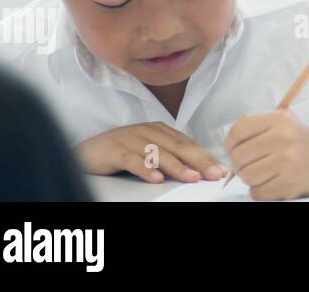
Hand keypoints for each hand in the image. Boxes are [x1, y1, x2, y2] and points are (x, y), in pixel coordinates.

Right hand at [76, 122, 228, 183]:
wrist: (87, 150)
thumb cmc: (123, 151)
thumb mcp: (150, 151)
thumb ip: (171, 156)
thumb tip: (199, 168)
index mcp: (161, 130)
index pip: (189, 144)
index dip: (206, 157)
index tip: (221, 170)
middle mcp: (149, 131)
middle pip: (179, 147)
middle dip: (199, 161)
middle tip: (214, 174)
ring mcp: (132, 139)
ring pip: (159, 154)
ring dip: (177, 167)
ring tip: (192, 178)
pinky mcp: (115, 149)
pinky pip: (133, 160)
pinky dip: (145, 169)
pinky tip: (156, 179)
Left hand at [224, 109, 308, 200]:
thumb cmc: (304, 140)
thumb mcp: (285, 120)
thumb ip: (257, 124)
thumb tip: (230, 141)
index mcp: (280, 119)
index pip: (239, 129)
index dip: (230, 141)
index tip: (233, 148)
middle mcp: (284, 138)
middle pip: (239, 156)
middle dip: (239, 162)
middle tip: (249, 162)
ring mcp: (287, 162)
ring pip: (246, 176)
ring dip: (249, 177)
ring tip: (262, 171)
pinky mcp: (289, 184)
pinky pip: (257, 191)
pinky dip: (259, 189)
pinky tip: (271, 180)